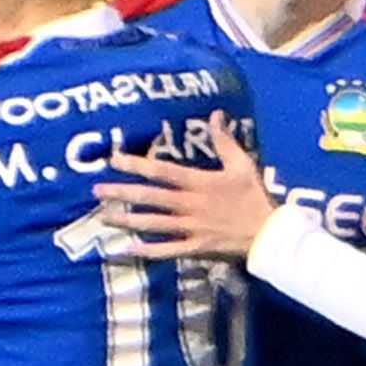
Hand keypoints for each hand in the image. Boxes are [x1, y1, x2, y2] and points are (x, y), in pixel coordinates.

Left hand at [96, 120, 275, 258]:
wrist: (269, 234)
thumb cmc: (254, 197)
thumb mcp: (242, 164)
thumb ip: (225, 140)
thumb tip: (216, 114)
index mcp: (199, 183)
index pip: (162, 171)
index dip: (137, 165)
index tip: (114, 160)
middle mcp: (190, 205)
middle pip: (150, 198)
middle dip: (122, 193)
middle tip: (97, 191)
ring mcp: (191, 228)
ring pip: (153, 224)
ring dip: (127, 220)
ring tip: (104, 217)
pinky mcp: (195, 247)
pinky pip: (168, 250)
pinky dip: (149, 251)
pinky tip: (128, 249)